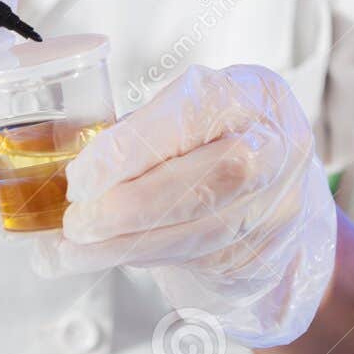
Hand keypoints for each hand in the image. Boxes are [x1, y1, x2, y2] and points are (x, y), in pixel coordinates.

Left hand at [31, 64, 336, 347]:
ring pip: (198, 233)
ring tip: (73, 251)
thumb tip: (77, 167)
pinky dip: (147, 258)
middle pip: (201, 183)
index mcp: (247, 94)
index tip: (80, 179)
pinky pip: (200, 259)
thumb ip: (143, 131)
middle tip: (75, 222)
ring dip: (126, 246)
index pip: (187, 118)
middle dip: (126, 208)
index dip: (128, 151)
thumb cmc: (216, 135)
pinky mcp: (266, 249)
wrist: (279, 179)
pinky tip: (111, 254)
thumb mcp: (186, 111)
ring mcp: (278, 204)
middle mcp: (274, 147)